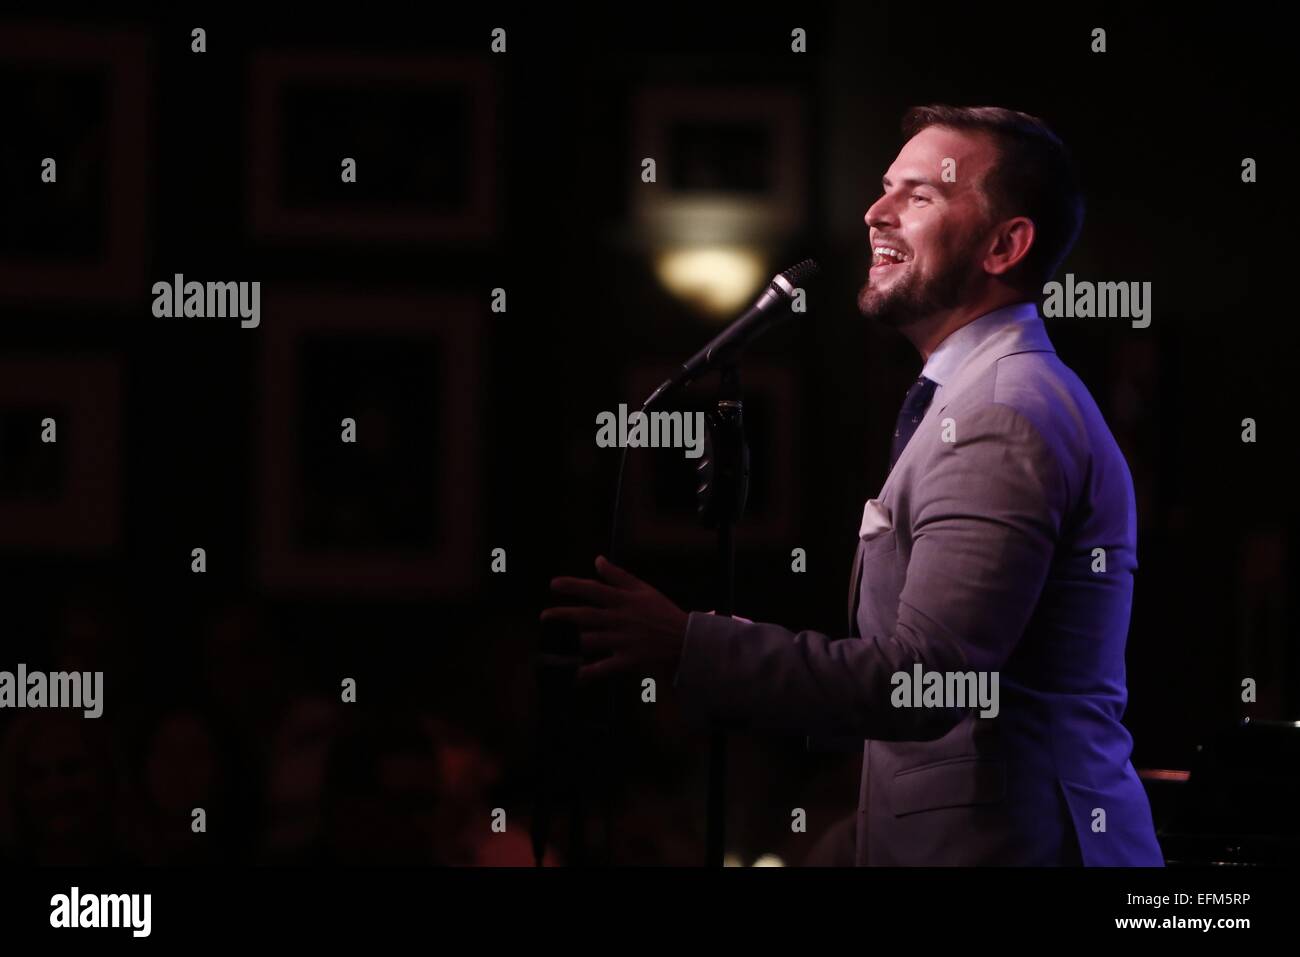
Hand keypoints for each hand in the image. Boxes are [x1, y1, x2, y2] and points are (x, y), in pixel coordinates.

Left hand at [540, 556, 688, 685]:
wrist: (685, 639)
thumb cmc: (663, 612)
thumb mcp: (643, 589)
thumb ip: (618, 576)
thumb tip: (597, 560)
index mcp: (624, 600)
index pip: (594, 590)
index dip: (572, 586)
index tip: (553, 584)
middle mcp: (620, 619)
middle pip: (586, 616)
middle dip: (562, 615)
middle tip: (544, 617)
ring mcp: (623, 640)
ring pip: (591, 640)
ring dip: (570, 642)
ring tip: (552, 643)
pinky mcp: (627, 659)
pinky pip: (604, 667)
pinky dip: (588, 673)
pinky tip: (574, 675)